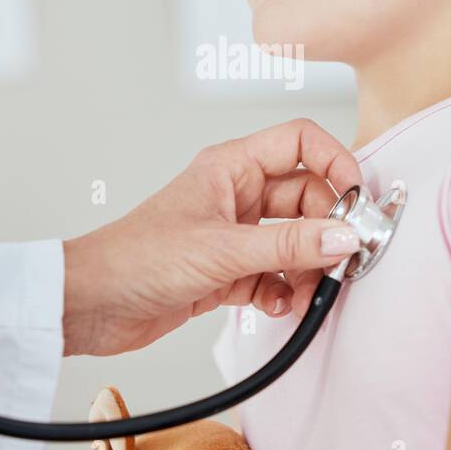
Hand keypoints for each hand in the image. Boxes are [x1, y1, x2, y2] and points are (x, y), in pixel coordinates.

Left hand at [62, 117, 361, 355]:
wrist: (92, 305)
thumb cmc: (135, 258)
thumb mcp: (222, 250)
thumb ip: (289, 245)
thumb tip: (345, 236)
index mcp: (231, 167)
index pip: (300, 142)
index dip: (336, 162)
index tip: (359, 198)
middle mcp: (236, 195)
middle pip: (307, 198)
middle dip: (326, 230)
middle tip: (340, 261)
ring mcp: (233, 234)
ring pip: (294, 240)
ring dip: (307, 268)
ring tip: (305, 293)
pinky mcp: (227, 271)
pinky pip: (275, 274)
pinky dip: (283, 291)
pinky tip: (275, 306)